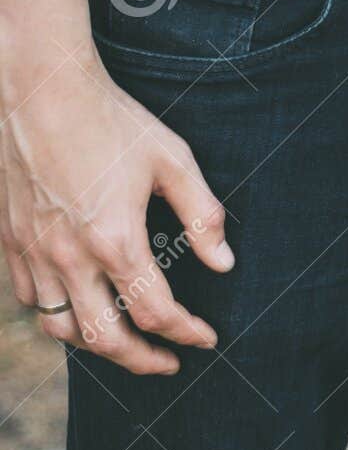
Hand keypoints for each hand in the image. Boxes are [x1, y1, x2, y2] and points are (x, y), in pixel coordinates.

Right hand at [0, 32, 232, 374]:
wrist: (38, 86)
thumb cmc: (109, 119)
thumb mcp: (172, 160)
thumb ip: (203, 215)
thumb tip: (224, 263)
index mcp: (114, 240)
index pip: (157, 314)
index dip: (187, 335)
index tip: (206, 339)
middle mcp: (68, 256)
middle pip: (106, 340)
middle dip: (143, 360)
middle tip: (168, 363)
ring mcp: (32, 252)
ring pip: (61, 327)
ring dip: (97, 343)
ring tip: (125, 342)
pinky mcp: (8, 240)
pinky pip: (31, 299)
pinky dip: (57, 316)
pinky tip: (79, 307)